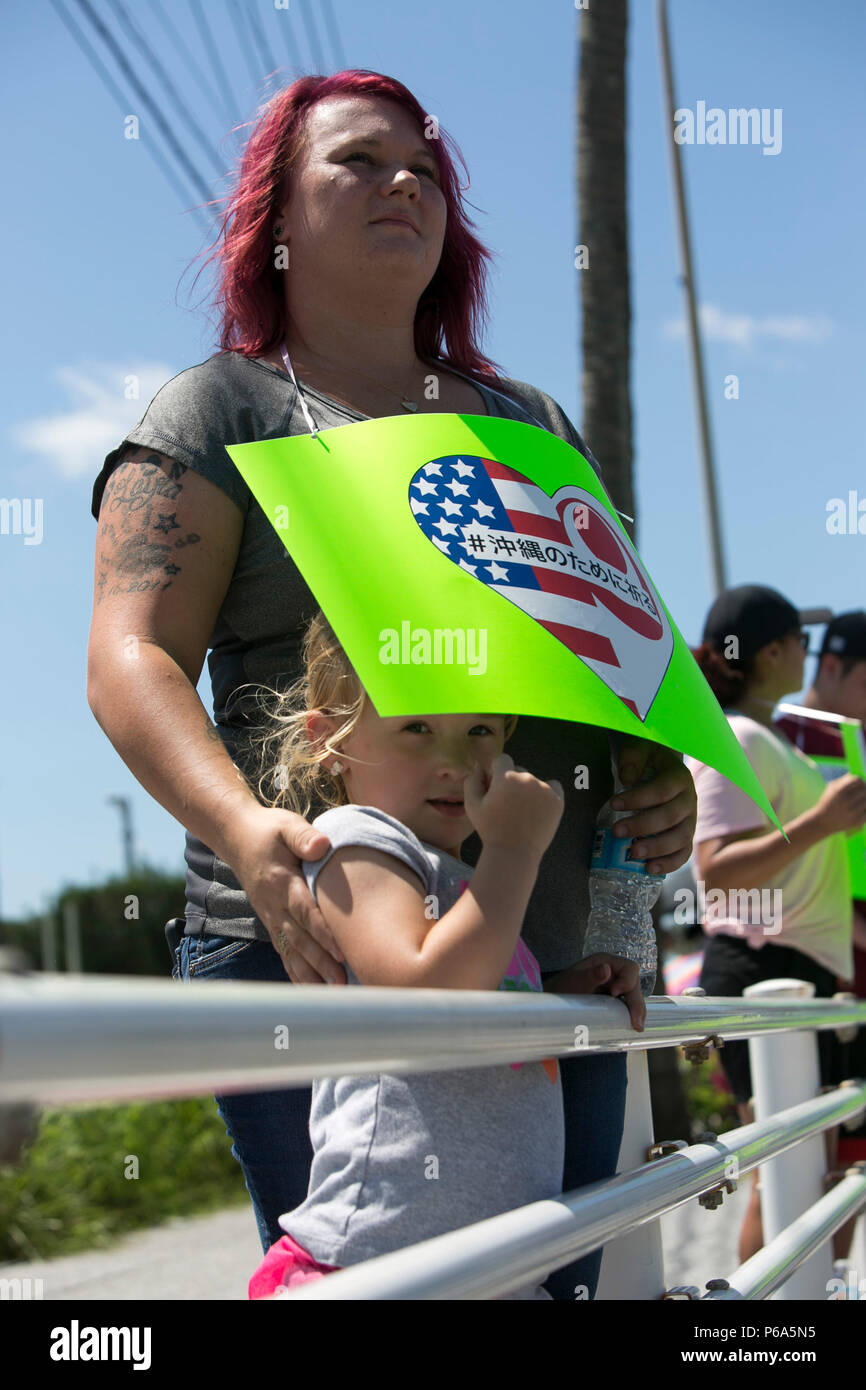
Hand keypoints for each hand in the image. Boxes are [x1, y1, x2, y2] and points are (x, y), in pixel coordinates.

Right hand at [227, 806, 346, 984]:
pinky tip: (312, 990)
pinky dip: (297, 972)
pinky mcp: (271, 923)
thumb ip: (304, 836)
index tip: (341, 951)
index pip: (305, 911)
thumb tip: (322, 845)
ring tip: (332, 993)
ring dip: (310, 974)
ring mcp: (270, 917)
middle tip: (342, 983)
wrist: (236, 837)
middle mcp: (274, 905)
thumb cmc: (269, 830)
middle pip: (300, 939)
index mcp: (281, 881)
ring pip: (291, 951)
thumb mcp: (287, 825)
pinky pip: (284, 952)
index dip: (323, 932)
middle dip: (321, 963)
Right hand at [463, 752, 563, 857]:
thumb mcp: (472, 805)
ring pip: (534, 781)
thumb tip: (480, 768)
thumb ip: (472, 781)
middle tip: (508, 804)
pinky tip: (538, 807)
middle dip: (512, 782)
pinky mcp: (558, 801)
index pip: (503, 760)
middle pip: (519, 771)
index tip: (495, 788)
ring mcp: (545, 790)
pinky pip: (553, 788)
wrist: (514, 853)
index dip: (497, 773)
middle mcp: (528, 778)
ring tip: (522, 812)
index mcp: (506, 776)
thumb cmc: (490, 829)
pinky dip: (547, 794)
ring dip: (528, 790)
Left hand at [545, 954, 645, 1030]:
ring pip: (633, 996)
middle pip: (634, 984)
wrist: (553, 1000)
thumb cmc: (561, 987)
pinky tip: (631, 1026)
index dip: (627, 981)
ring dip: (637, 1010)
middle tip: (636, 1024)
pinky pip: (627, 1005)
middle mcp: (613, 973)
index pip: (629, 968)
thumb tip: (606, 969)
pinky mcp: (612, 1000)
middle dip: (637, 1003)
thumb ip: (590, 976)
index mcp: (606, 962)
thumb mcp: (575, 981)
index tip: (615, 994)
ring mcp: (614, 986)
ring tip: (637, 1027)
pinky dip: (630, 1014)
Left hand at [610, 738, 696, 875]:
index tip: (613, 803)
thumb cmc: (649, 758)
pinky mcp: (686, 836)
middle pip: (671, 817)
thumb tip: (627, 778)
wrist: (663, 765)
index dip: (639, 799)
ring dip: (657, 848)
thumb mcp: (640, 748)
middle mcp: (689, 800)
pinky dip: (669, 863)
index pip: (662, 790)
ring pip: (681, 838)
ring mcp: (690, 820)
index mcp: (679, 778)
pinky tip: (650, 869)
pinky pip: (683, 853)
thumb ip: (633, 758)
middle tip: (616, 831)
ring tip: (633, 853)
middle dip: (643, 826)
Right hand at [814, 774, 865, 835]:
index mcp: (839, 791)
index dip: (859, 781)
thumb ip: (845, 780)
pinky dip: (864, 810)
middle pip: (865, 790)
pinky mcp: (857, 822)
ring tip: (858, 802)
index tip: (858, 784)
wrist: (822, 822)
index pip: (858, 780)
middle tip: (860, 793)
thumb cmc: (828, 802)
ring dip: (864, 800)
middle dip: (863, 790)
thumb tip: (859, 776)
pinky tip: (859, 811)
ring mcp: (852, 813)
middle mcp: (846, 802)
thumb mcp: (832, 788)